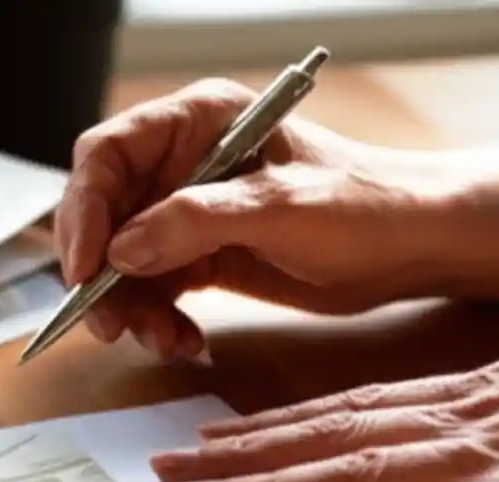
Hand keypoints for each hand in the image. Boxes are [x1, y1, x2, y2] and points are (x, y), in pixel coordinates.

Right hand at [56, 78, 459, 359]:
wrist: (414, 247)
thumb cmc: (365, 205)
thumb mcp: (280, 209)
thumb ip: (195, 222)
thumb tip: (120, 252)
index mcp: (195, 123)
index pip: (107, 155)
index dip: (83, 209)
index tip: (84, 266)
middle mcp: (180, 164)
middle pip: (105, 216)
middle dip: (102, 275)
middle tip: (110, 325)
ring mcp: (186, 213)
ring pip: (122, 263)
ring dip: (132, 309)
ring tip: (164, 341)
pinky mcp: (198, 256)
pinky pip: (154, 291)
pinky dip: (159, 321)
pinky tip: (185, 342)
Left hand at [151, 342, 498, 481]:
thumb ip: (482, 418)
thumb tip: (424, 438)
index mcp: (465, 394)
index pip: (344, 409)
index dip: (268, 425)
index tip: (209, 436)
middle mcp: (457, 418)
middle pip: (323, 438)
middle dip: (237, 458)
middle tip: (162, 469)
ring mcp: (484, 457)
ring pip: (345, 473)